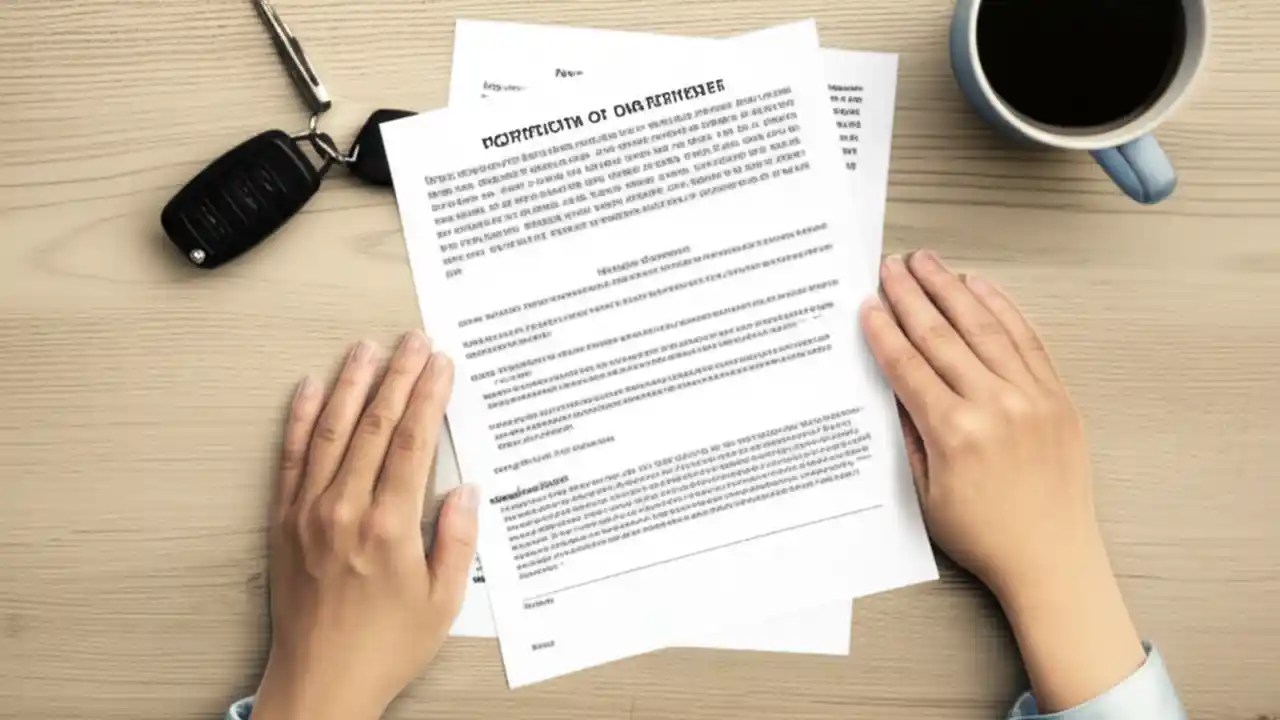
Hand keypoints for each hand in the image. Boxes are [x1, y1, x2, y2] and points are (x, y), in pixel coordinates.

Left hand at [253, 331, 476, 719]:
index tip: (440, 364)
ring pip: (330, 431)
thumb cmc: (383, 647)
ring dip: (350, 384)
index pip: (411, 442)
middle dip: (397, 376)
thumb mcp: (443, 601)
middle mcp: (344, 510)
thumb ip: (456, 540)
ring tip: (366, 349)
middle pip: (373, 425)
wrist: (320, 681)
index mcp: (389, 527)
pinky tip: (308, 389)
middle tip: (412, 340)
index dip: (428, 396)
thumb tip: (465, 490)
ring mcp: (308, 512)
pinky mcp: (283, 521)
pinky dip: (299, 419)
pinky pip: (291, 457)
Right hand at [860, 252, 1142, 711]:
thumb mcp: (925, 493)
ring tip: (928, 262)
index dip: (883, 331)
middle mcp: (995, 406)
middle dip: (911, 296)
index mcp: (955, 432)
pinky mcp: (1057, 396)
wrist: (1052, 558)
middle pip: (942, 335)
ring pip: (983, 326)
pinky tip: (979, 286)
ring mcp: (1031, 396)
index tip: (867, 306)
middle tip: (891, 267)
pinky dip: (1001, 307)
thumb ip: (909, 434)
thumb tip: (893, 385)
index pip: (908, 365)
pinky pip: (1026, 338)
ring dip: (950, 289)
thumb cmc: (987, 535)